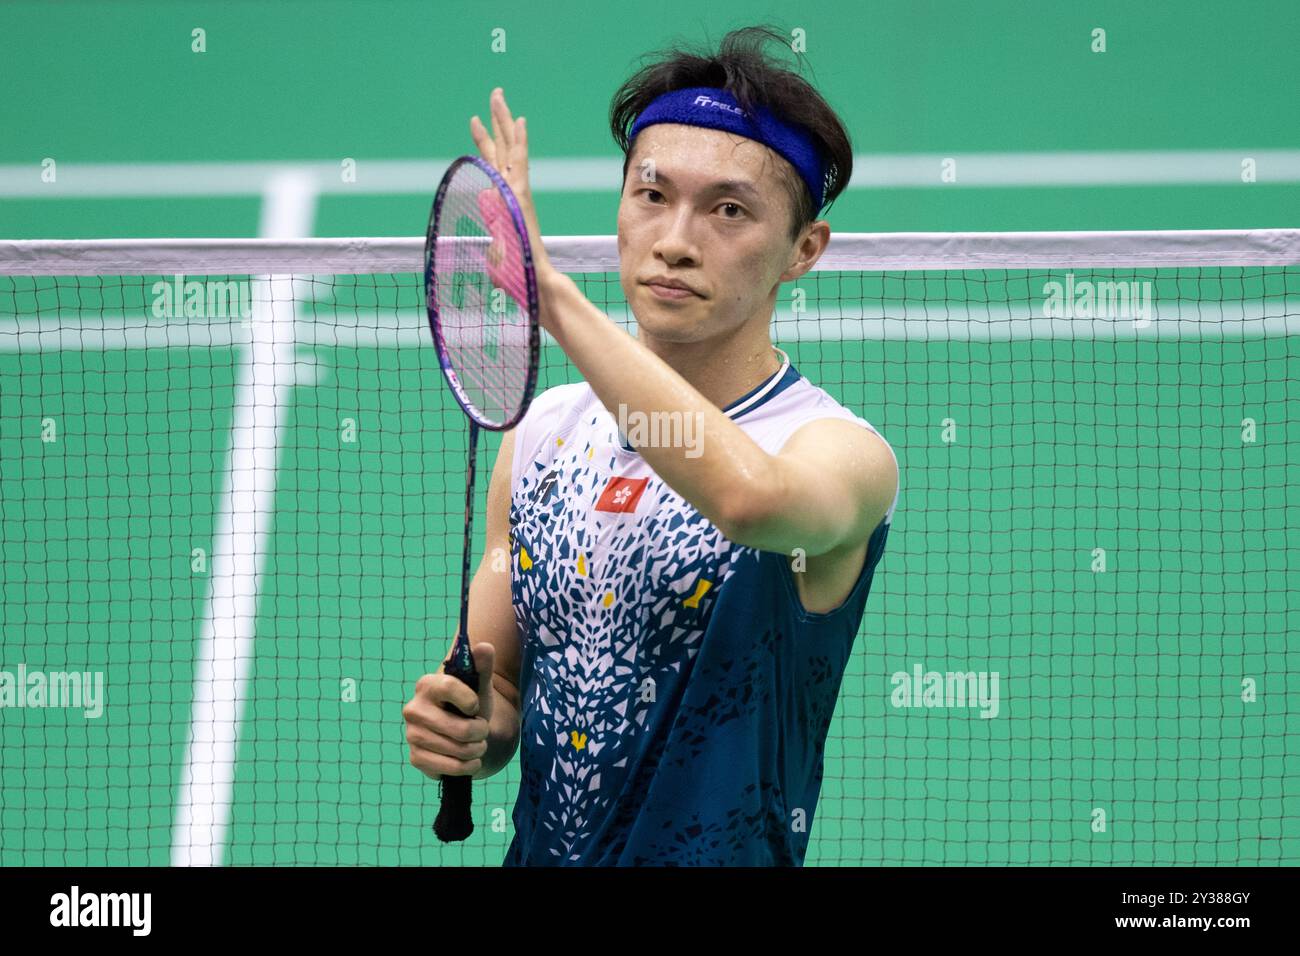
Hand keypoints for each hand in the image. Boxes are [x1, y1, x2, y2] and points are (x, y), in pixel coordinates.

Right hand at [404, 641, 495, 779]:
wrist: (461, 733)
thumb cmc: (470, 705)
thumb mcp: (479, 685)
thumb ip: (482, 666)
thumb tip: (485, 647)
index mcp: (427, 685)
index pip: (449, 688)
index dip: (471, 701)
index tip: (475, 705)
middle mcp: (413, 709)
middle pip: (461, 729)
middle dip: (481, 732)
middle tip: (481, 729)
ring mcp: (412, 735)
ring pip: (459, 750)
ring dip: (477, 750)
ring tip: (476, 743)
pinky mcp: (416, 758)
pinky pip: (450, 767)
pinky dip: (468, 766)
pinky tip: (469, 760)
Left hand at [470, 87, 555, 283]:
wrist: (534, 284)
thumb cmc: (518, 276)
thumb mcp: (497, 255)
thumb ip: (493, 239)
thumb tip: (488, 224)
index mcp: (505, 202)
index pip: (493, 165)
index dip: (484, 143)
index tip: (477, 122)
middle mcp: (513, 192)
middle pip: (502, 149)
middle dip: (497, 121)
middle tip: (494, 94)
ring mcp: (518, 193)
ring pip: (509, 149)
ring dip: (504, 121)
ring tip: (497, 95)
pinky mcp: (522, 198)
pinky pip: (520, 164)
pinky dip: (519, 141)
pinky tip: (519, 120)